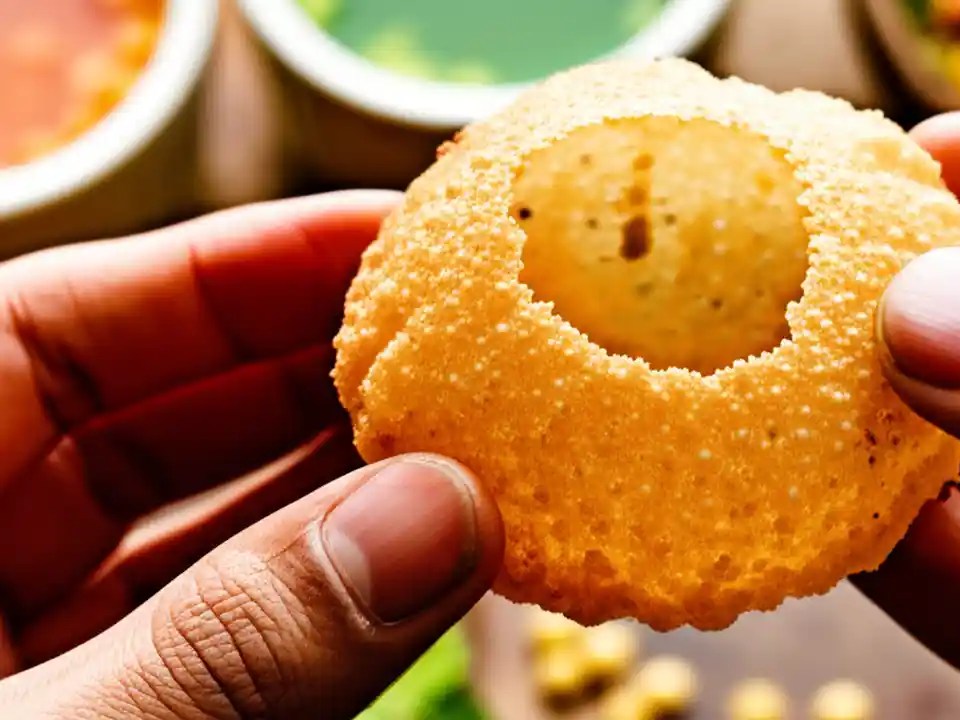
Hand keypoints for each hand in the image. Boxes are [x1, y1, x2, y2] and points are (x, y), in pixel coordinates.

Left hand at [0, 192, 503, 718]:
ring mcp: (21, 650)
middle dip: (315, 378)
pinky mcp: (91, 715)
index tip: (393, 232)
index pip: (58, 322)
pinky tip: (415, 567)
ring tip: (475, 454)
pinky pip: (215, 634)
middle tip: (472, 345)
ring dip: (341, 495)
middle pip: (149, 416)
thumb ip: (226, 642)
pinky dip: (317, 602)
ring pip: (198, 531)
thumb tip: (438, 519)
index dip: (235, 262)